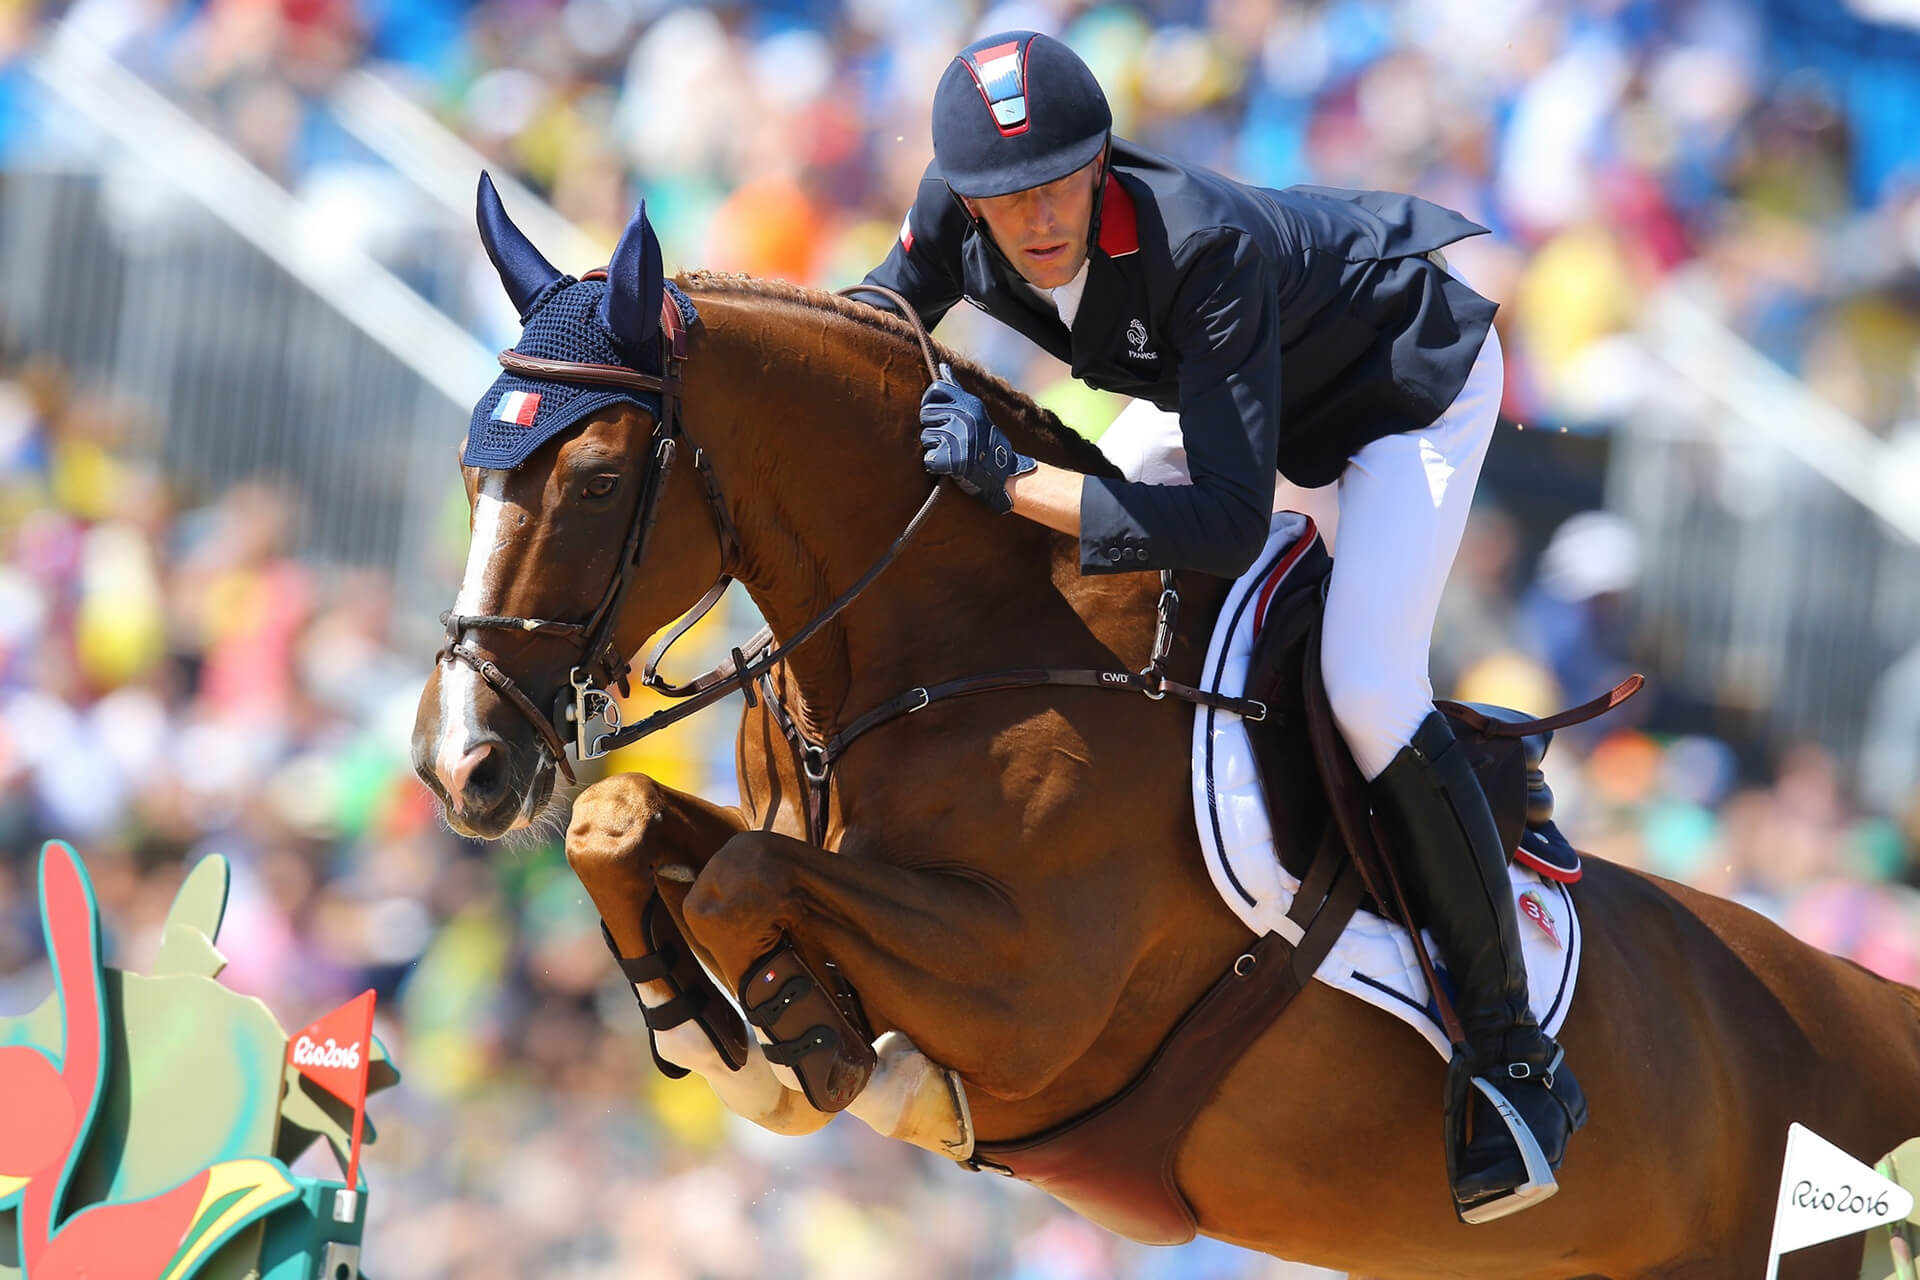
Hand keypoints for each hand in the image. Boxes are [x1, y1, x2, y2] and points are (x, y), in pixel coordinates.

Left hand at [918, 367, 1034, 513]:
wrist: (1002, 474)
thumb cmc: (984, 442)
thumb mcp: (976, 412)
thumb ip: (956, 390)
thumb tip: (943, 367)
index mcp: (970, 404)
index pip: (936, 390)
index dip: (931, 401)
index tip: (937, 413)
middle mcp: (964, 418)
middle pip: (926, 414)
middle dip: (933, 427)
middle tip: (952, 438)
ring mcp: (958, 438)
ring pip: (926, 437)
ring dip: (935, 447)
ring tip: (954, 451)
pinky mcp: (950, 460)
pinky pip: (928, 459)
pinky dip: (936, 465)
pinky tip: (951, 466)